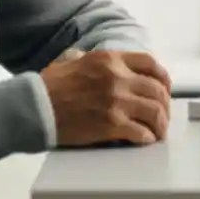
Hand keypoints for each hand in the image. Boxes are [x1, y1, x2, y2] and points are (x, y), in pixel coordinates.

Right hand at [39, 50, 172, 146]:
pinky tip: (144, 140)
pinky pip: (141, 132)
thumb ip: (87, 58)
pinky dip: (147, 138)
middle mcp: (118, 77)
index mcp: (110, 59)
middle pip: (157, 90)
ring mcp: (116, 101)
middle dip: (165, 105)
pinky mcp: (112, 124)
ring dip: (160, 124)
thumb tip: (88, 58)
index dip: (163, 78)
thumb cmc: (48, 86)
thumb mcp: (71, 60)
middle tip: (163, 116)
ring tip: (157, 132)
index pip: (150, 64)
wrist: (35, 107)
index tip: (165, 89)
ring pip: (155, 112)